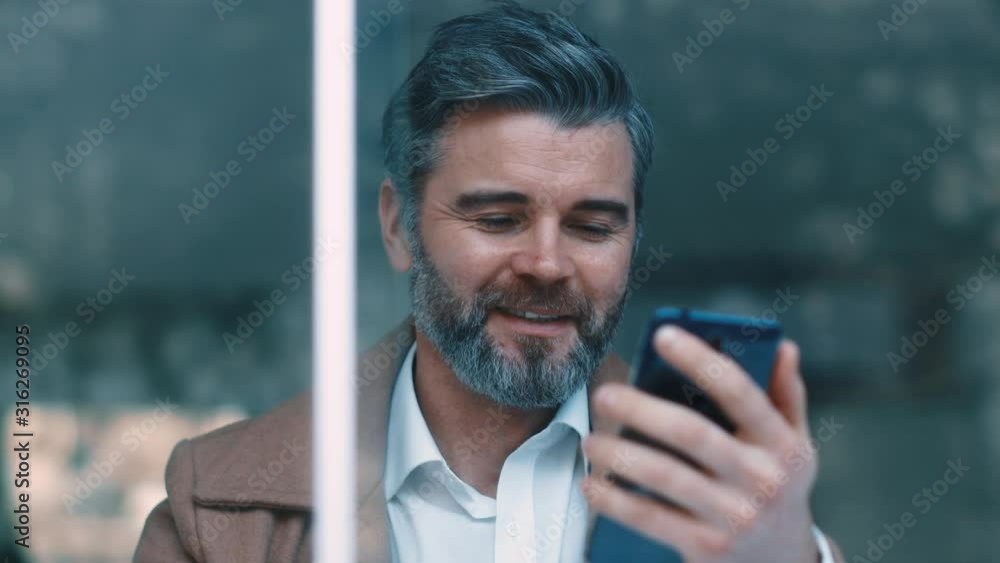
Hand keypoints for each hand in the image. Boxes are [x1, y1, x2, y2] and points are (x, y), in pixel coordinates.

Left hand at [582, 325, 819, 561]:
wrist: (783, 561)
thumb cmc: (779, 486)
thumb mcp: (796, 443)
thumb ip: (786, 394)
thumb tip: (781, 345)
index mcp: (780, 443)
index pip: (740, 392)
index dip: (700, 360)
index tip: (663, 335)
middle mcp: (760, 478)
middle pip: (693, 434)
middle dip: (643, 410)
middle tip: (604, 394)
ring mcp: (733, 515)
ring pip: (666, 478)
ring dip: (622, 456)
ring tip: (590, 440)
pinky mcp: (706, 545)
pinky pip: (652, 519)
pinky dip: (616, 502)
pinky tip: (592, 484)